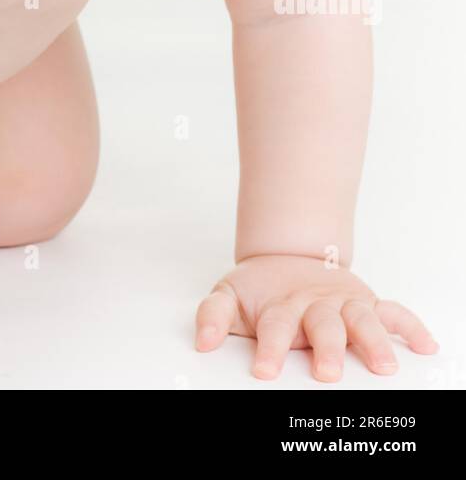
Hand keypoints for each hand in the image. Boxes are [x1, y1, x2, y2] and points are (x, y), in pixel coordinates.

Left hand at [195, 254, 438, 381]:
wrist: (287, 255)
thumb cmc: (260, 288)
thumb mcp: (229, 294)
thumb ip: (213, 315)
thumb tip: (202, 341)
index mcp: (282, 307)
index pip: (275, 328)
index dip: (269, 349)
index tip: (263, 371)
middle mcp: (316, 305)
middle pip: (323, 326)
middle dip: (327, 349)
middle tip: (327, 372)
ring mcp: (343, 303)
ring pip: (361, 320)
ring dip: (373, 341)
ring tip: (383, 366)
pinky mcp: (365, 302)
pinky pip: (393, 312)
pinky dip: (410, 326)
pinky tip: (425, 345)